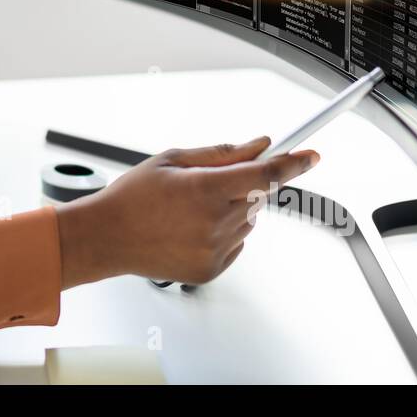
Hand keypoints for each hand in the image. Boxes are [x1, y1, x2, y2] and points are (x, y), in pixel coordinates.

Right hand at [55, 136, 319, 288]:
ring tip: (191, 208)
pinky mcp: (211, 270)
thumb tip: (258, 145)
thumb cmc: (132, 197)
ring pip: (248, 220)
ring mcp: (215, 250)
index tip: (310, 155)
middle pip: (257, 196)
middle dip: (245, 184)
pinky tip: (191, 228)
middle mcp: (215, 222)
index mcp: (205, 189)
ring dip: (233, 209)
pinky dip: (224, 233)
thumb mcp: (173, 159)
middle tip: (211, 181)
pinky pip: (237, 244)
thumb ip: (221, 153)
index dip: (293, 164)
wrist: (106, 238)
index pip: (266, 175)